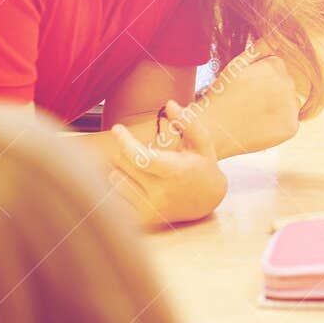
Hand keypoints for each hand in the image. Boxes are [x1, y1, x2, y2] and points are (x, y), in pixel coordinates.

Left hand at [108, 100, 225, 225]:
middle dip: (127, 151)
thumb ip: (188, 122)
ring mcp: (150, 208)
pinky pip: (116, 194)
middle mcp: (161, 193)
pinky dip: (121, 182)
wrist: (208, 202)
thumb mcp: (202, 143)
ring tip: (140, 166)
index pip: (139, 157)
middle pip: (124, 164)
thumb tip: (170, 103)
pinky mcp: (142, 219)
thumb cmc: (203, 166)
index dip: (125, 141)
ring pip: (116, 178)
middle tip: (141, 149)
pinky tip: (135, 180)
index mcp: (175, 173)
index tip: (118, 128)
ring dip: (122, 167)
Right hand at [198, 50, 300, 153]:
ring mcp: (291, 106)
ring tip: (254, 114)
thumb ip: (258, 49)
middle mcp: (287, 84)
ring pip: (290, 101)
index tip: (246, 86)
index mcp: (274, 66)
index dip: (260, 76)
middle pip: (285, 82)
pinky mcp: (291, 126)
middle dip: (271, 89)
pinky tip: (260, 126)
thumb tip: (276, 37)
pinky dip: (279, 124)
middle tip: (248, 101)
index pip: (277, 66)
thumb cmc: (220, 96)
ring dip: (278, 105)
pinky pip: (290, 120)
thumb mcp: (236, 66)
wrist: (211, 132)